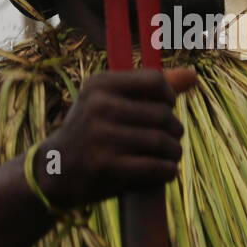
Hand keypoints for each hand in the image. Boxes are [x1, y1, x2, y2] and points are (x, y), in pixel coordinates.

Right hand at [33, 67, 197, 209]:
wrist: (53, 171)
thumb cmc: (91, 132)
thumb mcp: (109, 102)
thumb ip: (149, 88)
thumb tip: (193, 75)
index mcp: (99, 85)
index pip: (154, 80)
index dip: (169, 97)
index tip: (165, 109)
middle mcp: (98, 106)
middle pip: (162, 114)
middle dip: (174, 130)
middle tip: (171, 139)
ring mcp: (101, 137)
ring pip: (162, 142)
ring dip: (174, 152)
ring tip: (170, 156)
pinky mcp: (107, 166)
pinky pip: (155, 167)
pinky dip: (167, 171)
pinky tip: (165, 171)